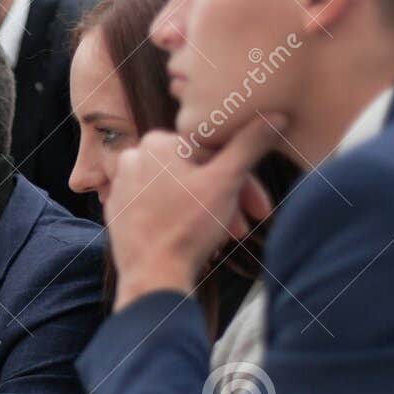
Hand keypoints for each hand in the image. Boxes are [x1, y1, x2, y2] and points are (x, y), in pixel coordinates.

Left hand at [106, 116, 283, 309]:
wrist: (152, 277)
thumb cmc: (187, 228)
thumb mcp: (226, 181)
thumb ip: (249, 145)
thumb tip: (275, 115)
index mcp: (155, 142)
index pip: (213, 154)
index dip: (245, 180)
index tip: (260, 207)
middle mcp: (132, 158)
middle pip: (195, 173)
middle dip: (227, 199)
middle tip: (247, 226)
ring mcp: (122, 187)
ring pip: (179, 191)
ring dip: (209, 211)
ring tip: (226, 236)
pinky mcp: (119, 213)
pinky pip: (159, 208)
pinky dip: (181, 218)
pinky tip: (198, 238)